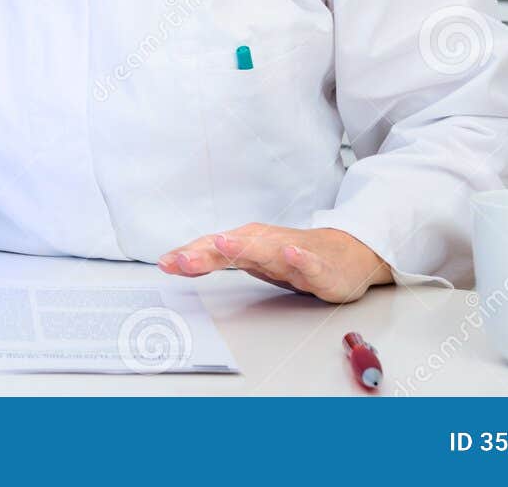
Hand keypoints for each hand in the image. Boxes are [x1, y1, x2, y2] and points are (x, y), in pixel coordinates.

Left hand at [157, 224, 391, 303]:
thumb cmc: (290, 256)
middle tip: (181, 261)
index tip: (165, 264)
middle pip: (232, 248)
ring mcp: (291, 252)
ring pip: (266, 249)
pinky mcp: (318, 265)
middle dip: (206, 254)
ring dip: (245, 247)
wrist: (342, 255)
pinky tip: (291, 253)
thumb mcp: (248, 260)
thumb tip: (175, 262)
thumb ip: (214, 261)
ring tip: (224, 246)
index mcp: (246, 242)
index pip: (212, 249)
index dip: (188, 256)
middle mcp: (265, 242)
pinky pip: (308, 261)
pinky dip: (300, 257)